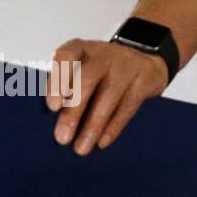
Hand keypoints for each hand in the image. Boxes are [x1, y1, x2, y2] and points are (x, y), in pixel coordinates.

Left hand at [45, 39, 169, 154]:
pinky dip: (114, 126)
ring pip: (108, 96)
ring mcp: (126, 64)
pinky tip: (102, 142)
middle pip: (87, 80)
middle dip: (73, 111)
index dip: (57, 80)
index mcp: (80, 47)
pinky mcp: (145, 79)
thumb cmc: (102, 70)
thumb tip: (52, 119)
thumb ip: (67, 85)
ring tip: (81, 148)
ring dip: (93, 126)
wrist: (145, 61)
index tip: (52, 107)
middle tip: (62, 137)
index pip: (65, 56)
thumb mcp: (83, 67)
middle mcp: (102, 53)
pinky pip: (128, 106)